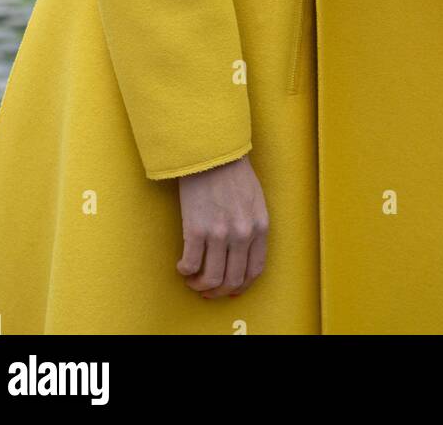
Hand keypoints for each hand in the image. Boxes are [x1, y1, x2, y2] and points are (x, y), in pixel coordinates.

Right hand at [176, 153, 268, 298]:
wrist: (212, 150)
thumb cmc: (233, 172)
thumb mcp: (255, 200)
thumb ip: (253, 227)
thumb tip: (241, 256)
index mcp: (260, 226)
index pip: (255, 270)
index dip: (241, 285)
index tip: (230, 289)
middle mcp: (242, 234)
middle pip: (232, 280)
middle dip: (219, 291)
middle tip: (207, 289)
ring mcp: (219, 233)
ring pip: (211, 279)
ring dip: (200, 285)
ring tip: (192, 279)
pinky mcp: (196, 229)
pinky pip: (190, 264)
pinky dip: (185, 271)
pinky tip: (182, 266)